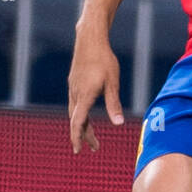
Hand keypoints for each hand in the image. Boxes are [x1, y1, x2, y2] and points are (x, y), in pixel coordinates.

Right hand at [68, 25, 123, 151]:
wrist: (90, 40)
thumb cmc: (104, 60)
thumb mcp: (113, 83)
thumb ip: (114, 104)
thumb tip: (119, 124)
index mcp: (84, 96)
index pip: (78, 123)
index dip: (78, 138)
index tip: (79, 150)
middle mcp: (76, 94)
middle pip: (76, 121)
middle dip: (83, 136)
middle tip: (93, 148)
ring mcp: (73, 88)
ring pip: (75, 113)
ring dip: (82, 126)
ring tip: (91, 136)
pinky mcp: (74, 83)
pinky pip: (74, 104)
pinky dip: (79, 115)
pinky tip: (86, 116)